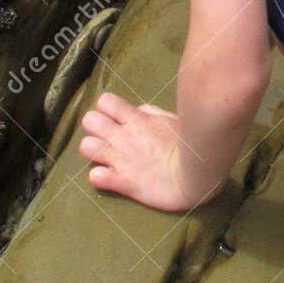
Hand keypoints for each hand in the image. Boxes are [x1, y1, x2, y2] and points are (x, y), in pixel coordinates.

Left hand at [78, 92, 228, 211]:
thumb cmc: (191, 145)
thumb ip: (153, 113)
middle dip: (95, 129)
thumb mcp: (173, 120)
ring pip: (85, 147)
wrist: (197, 175)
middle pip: (89, 120)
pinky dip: (99, 177)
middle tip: (107, 139)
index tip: (114, 119)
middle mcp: (124, 136)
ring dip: (93, 152)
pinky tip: (109, 178)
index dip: (106, 110)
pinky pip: (95, 176)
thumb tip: (137, 110)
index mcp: (138, 119)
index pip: (105, 101)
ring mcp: (120, 159)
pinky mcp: (121, 181)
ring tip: (106, 159)